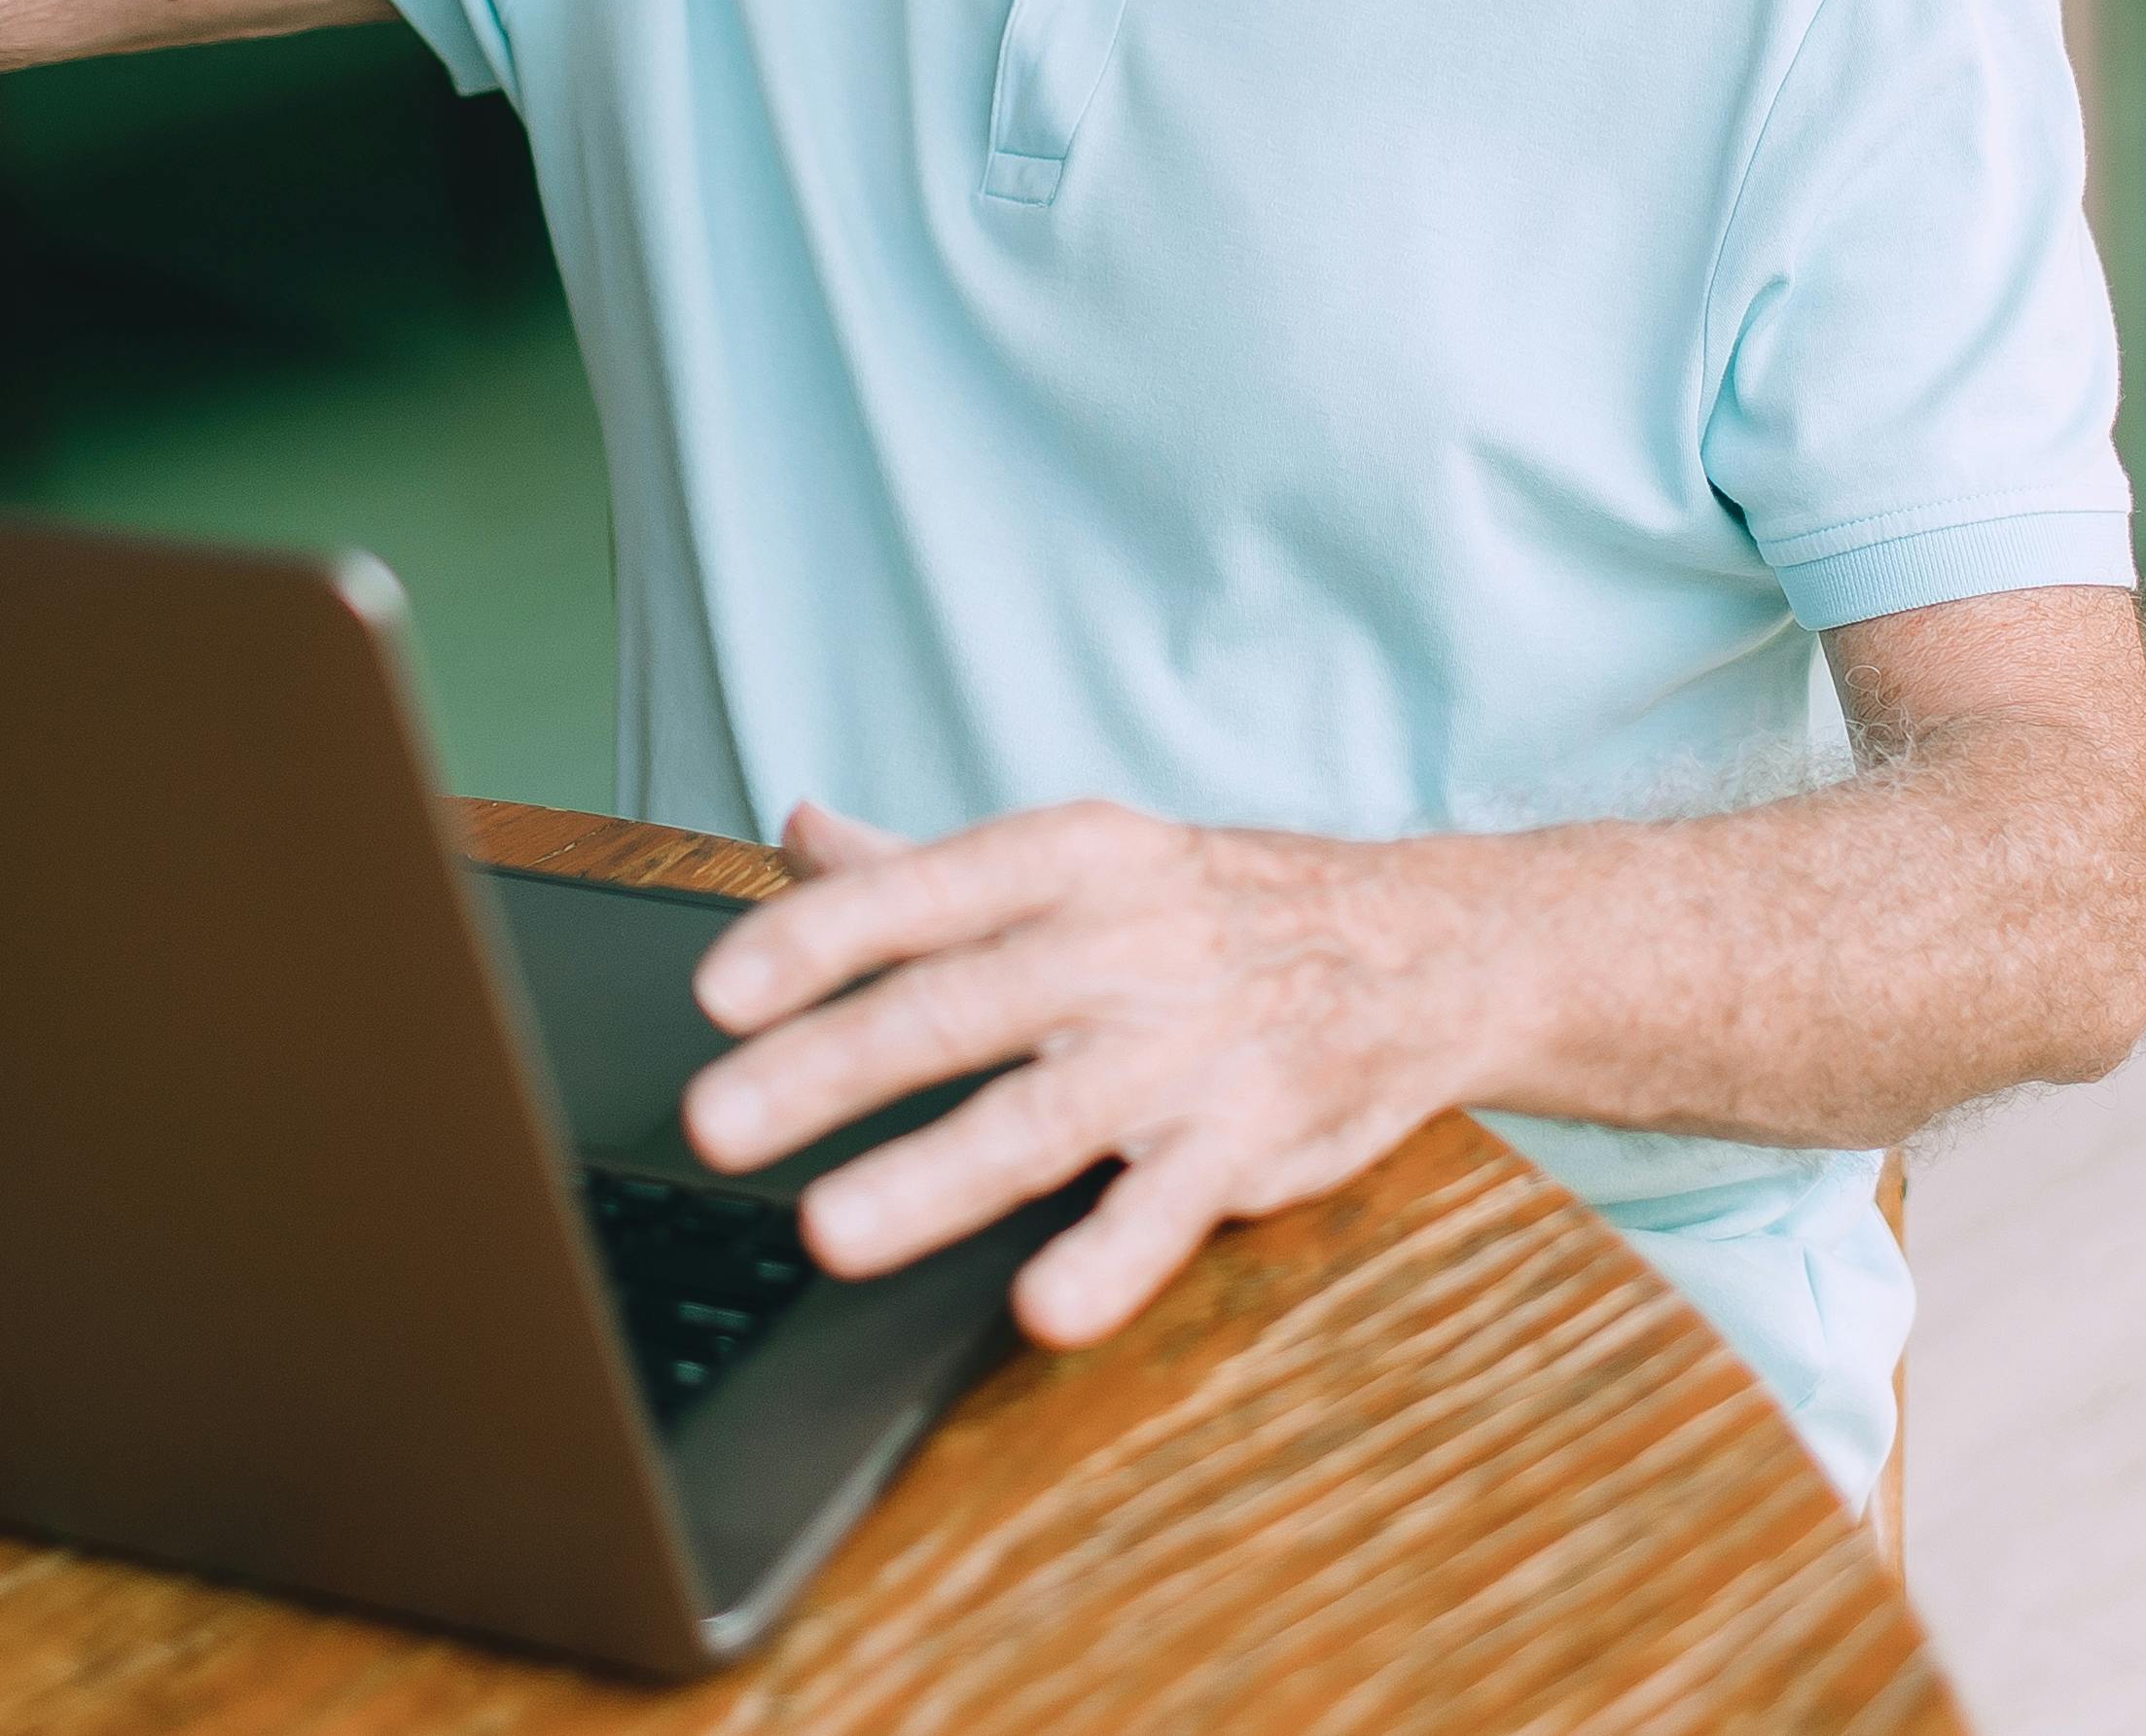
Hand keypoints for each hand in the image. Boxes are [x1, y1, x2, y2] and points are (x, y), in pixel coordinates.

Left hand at [680, 799, 1495, 1348]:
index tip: (717, 992)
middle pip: (959, 1008)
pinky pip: (1172, 1207)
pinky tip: (1043, 1309)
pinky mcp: (1250, 1140)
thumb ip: (929, 868)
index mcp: (1072, 862)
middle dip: (832, 1066)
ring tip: (831, 1233)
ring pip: (1047, 1116)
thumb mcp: (1086, 859)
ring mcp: (1189, 1049)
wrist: (1428, 945)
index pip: (925, 891)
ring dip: (935, 1175)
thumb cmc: (1220, 909)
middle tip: (716, 1123)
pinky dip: (1111, 1258)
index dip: (817, 937)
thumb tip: (801, 835)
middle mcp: (1124, 947)